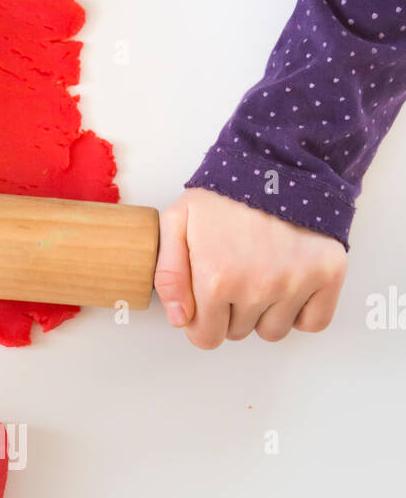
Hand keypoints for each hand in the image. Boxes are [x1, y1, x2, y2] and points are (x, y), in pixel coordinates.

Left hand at [154, 189, 346, 348]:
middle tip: (236, 273)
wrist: (278, 160)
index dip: (203, 321)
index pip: (206, 338)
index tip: (208, 297)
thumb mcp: (178, 223)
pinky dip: (302, 311)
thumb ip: (169, 275)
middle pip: (239, 334)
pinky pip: (314, 322)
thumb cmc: (226, 193)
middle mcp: (258, 287)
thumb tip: (181, 319)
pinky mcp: (328, 275)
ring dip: (266, 313)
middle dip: (232, 312)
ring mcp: (296, 283)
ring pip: (274, 331)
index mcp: (217, 279)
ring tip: (262, 274)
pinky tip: (290, 284)